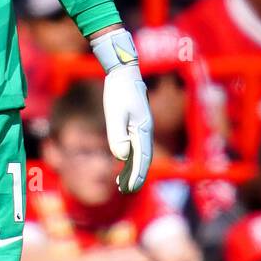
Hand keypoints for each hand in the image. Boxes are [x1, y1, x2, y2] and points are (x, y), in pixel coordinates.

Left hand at [91, 29, 153, 193]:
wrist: (123, 70)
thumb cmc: (118, 90)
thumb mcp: (115, 112)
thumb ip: (118, 134)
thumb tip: (122, 157)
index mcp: (143, 129)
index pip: (142, 158)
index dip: (136, 175)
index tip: (129, 189)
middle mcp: (144, 129)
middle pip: (142, 158)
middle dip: (135, 176)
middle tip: (125, 191)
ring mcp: (140, 125)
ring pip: (138, 152)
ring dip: (131, 168)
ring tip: (121, 183)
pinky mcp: (134, 121)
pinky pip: (133, 143)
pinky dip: (128, 155)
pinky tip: (120, 162)